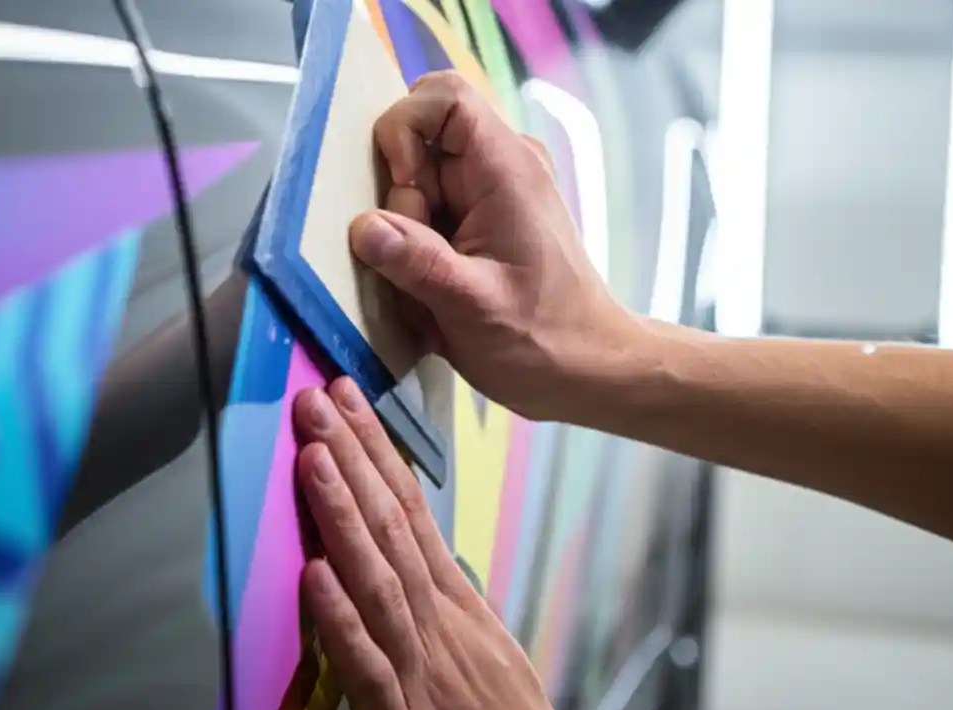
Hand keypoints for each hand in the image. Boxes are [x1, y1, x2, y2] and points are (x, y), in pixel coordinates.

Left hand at [295, 377, 554, 709]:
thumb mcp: (486, 644)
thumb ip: (448, 599)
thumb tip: (421, 554)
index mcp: (457, 600)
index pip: (412, 510)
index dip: (378, 452)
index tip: (352, 401)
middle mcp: (439, 622)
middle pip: (393, 527)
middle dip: (353, 459)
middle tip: (318, 402)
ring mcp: (420, 665)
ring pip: (379, 579)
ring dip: (343, 515)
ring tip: (313, 458)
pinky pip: (366, 663)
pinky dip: (340, 618)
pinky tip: (314, 574)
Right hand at [350, 71, 647, 421]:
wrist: (589, 369)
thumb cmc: (543, 340)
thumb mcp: (472, 307)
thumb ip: (417, 263)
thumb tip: (364, 226)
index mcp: (506, 169)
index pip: (442, 96)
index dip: (403, 130)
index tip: (402, 190)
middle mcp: (500, 167)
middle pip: (417, 147)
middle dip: (401, 203)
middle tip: (423, 262)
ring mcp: (491, 194)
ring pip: (415, 187)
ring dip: (409, 239)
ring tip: (436, 291)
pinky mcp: (482, 221)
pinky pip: (428, 216)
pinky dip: (420, 252)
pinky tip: (439, 293)